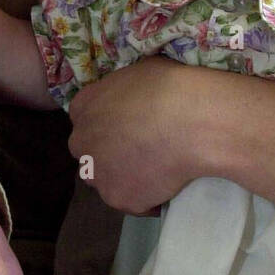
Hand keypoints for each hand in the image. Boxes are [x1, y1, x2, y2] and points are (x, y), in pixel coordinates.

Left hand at [68, 59, 204, 214]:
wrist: (192, 123)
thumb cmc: (170, 88)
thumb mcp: (140, 72)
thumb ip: (125, 92)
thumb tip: (136, 98)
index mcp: (84, 106)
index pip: (85, 120)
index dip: (108, 126)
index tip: (130, 129)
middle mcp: (82, 141)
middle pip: (90, 153)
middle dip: (110, 155)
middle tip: (143, 152)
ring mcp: (98, 173)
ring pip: (106, 181)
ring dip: (125, 178)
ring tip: (157, 172)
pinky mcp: (118, 199)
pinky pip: (132, 202)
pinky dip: (147, 199)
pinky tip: (168, 187)